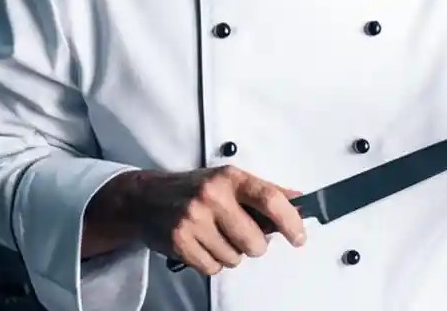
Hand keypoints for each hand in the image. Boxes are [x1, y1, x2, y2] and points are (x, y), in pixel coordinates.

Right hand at [84, 166, 305, 275]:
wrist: (147, 198)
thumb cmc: (195, 188)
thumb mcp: (230, 180)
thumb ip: (266, 191)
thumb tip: (300, 199)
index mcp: (230, 178)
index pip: (270, 199)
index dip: (290, 221)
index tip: (299, 237)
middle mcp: (212, 195)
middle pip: (255, 240)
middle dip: (255, 245)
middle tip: (242, 235)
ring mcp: (193, 219)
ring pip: (234, 258)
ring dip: (231, 253)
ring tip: (216, 235)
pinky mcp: (179, 241)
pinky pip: (213, 267)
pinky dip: (212, 262)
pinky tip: (203, 245)